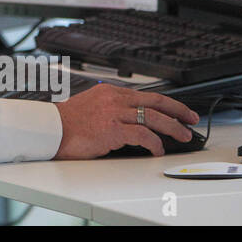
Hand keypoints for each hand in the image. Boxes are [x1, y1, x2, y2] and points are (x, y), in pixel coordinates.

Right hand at [53, 84, 199, 158]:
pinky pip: (142, 135)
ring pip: (153, 118)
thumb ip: (112, 109)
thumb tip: (134, 121)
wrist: (50, 130)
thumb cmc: (67, 123)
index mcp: (110, 92)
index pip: (147, 95)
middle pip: (156, 102)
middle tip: (191, 119)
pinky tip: (158, 149)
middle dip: (178, 111)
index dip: (168, 103)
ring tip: (183, 136)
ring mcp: (114, 114)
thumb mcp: (92, 107)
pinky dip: (155, 143)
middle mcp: (114, 99)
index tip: (180, 110)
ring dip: (173, 128)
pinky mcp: (112, 130)